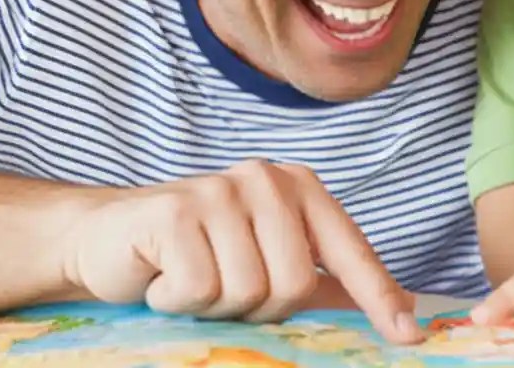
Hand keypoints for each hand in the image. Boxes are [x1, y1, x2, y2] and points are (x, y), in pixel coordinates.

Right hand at [60, 160, 421, 342]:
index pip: (349, 249)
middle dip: (259, 307)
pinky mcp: (175, 212)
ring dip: (215, 306)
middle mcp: (266, 180)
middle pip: (295, 284)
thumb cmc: (195, 253)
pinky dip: (178, 301)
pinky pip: (200, 289)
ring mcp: (220, 191)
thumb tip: (396, 308)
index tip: (407, 333)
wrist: (106, 238)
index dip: (378, 295)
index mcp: (298, 189)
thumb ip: (323, 281)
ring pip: (248, 291)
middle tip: (223, 287)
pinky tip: (163, 277)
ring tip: (191, 277)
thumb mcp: (264, 260)